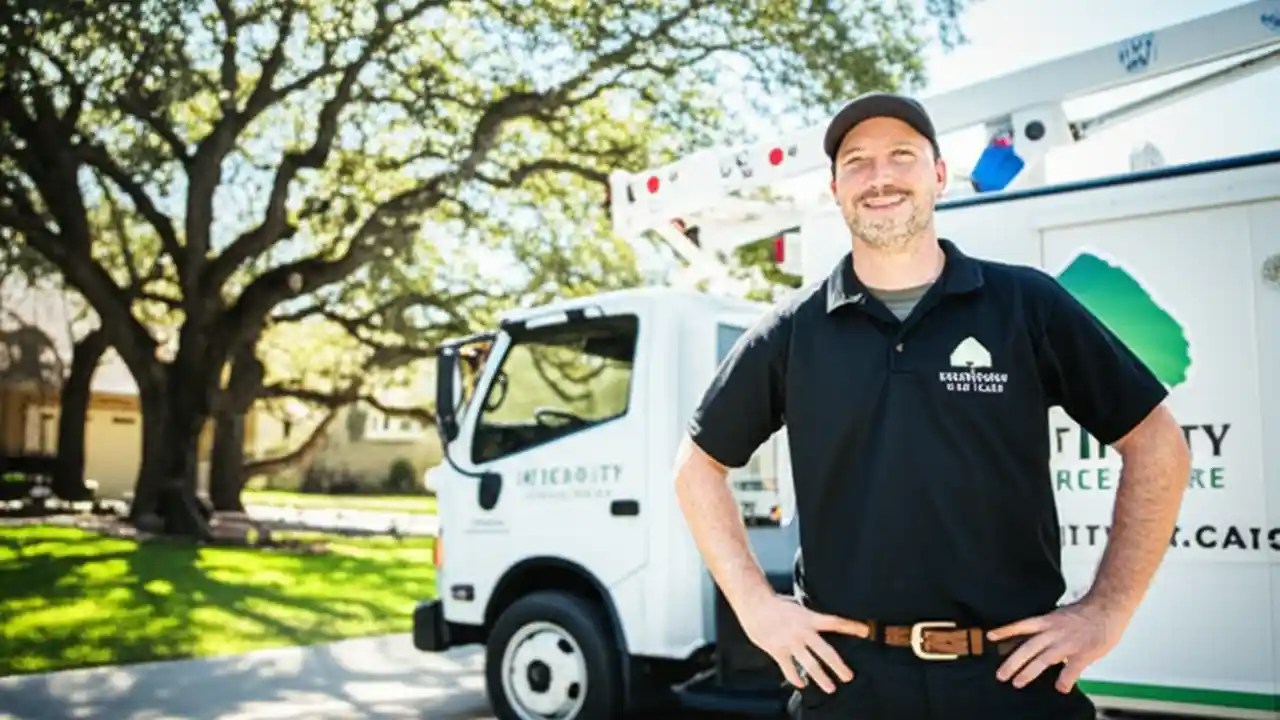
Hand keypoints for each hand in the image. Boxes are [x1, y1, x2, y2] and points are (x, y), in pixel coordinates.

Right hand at [737, 593, 867, 692]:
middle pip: (825, 651)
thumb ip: (808, 618)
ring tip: (830, 688)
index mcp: (809, 617)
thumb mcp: (797, 606)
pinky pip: (789, 668)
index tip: (866, 631)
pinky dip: (795, 678)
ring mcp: (790, 642)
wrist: (754, 603)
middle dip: (838, 665)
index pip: (835, 622)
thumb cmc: (775, 603)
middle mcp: (802, 631)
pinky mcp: (777, 650)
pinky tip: (801, 684)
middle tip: (848, 676)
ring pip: (809, 664)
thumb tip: (820, 623)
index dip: (851, 626)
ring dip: (821, 677)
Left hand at [988, 601, 1128, 692]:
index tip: (989, 636)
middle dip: (1012, 662)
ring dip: (1028, 673)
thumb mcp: (1061, 616)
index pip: (1022, 625)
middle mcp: (1054, 631)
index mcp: (1048, 620)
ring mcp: (1067, 643)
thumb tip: (1037, 638)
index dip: (1006, 630)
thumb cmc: (1086, 613)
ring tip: (1017, 683)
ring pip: (1043, 660)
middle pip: (1028, 648)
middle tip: (1000, 675)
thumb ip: (1048, 628)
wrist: (1108, 607)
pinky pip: (1071, 671)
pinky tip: (1061, 688)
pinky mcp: (1082, 653)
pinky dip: (1065, 681)